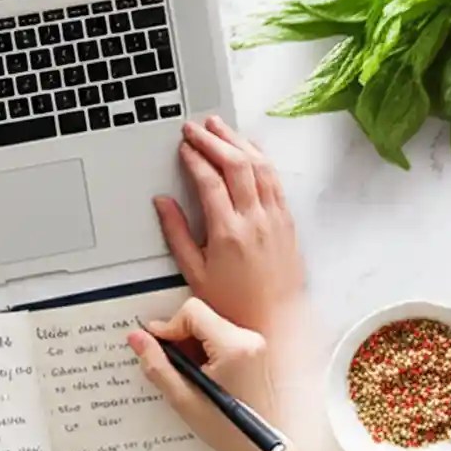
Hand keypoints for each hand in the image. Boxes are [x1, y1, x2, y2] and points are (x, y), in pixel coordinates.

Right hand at [128, 298, 278, 450]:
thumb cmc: (230, 430)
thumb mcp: (184, 399)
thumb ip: (157, 365)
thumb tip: (138, 338)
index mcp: (233, 346)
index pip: (192, 312)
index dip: (168, 326)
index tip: (154, 345)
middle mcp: (247, 339)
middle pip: (200, 317)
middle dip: (179, 337)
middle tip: (169, 364)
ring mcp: (254, 345)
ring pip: (209, 327)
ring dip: (191, 345)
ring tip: (187, 376)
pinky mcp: (254, 353)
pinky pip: (221, 338)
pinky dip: (205, 351)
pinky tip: (202, 377)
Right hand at [155, 116, 302, 336]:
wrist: (276, 323)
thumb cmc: (234, 305)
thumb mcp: (194, 273)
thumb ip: (176, 233)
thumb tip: (163, 202)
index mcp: (229, 233)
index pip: (210, 180)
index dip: (195, 157)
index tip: (183, 146)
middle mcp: (255, 221)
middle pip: (236, 164)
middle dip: (213, 139)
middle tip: (195, 127)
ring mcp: (275, 218)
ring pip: (260, 165)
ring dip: (238, 141)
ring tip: (220, 127)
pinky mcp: (287, 221)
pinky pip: (274, 179)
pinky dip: (260, 157)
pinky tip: (249, 149)